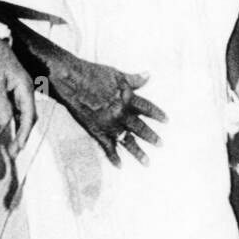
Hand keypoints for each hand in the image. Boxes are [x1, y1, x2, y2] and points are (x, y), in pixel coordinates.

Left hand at [0, 39, 36, 151]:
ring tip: (14, 146)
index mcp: (25, 88)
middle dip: (24, 135)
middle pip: (30, 117)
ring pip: (25, 114)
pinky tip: (11, 130)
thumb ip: (1, 103)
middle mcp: (26, 90)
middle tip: (15, 152)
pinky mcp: (15, 91)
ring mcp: (21, 91)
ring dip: (21, 130)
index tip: (19, 147)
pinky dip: (17, 122)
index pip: (29, 115)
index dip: (25, 133)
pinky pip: (19, 110)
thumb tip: (6, 123)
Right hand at [50, 54, 165, 166]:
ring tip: (147, 162)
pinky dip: (113, 157)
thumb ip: (133, 80)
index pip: (147, 108)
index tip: (167, 121)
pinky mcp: (96, 130)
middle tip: (161, 144)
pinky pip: (107, 147)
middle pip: (140, 127)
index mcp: (127, 98)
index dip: (157, 114)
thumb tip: (148, 75)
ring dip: (138, 152)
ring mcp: (109, 124)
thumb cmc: (93, 73)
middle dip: (151, 136)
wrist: (71, 80)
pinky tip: (119, 165)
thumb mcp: (117, 74)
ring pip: (127, 140)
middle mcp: (121, 113)